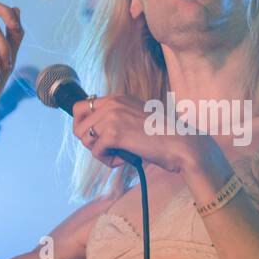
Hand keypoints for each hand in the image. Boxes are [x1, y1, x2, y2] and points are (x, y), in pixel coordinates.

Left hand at [70, 93, 208, 172]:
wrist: (180, 144)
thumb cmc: (162, 137)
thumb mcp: (135, 118)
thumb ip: (116, 119)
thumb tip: (93, 134)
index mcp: (117, 98)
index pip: (81, 107)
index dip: (82, 126)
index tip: (92, 138)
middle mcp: (112, 103)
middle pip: (78, 126)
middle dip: (90, 142)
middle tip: (107, 150)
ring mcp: (112, 116)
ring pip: (85, 140)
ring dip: (100, 153)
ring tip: (119, 155)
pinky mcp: (114, 133)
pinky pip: (96, 152)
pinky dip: (108, 161)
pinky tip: (124, 159)